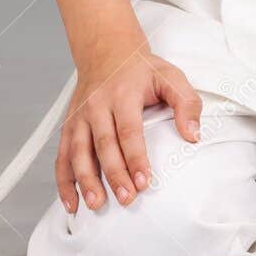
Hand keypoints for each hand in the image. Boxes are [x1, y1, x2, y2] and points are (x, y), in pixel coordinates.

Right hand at [56, 41, 201, 213]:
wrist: (106, 51)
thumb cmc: (142, 69)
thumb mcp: (170, 76)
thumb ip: (186, 103)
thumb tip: (193, 135)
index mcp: (123, 94)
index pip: (128, 130)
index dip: (135, 157)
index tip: (144, 182)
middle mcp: (97, 105)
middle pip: (103, 144)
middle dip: (114, 174)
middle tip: (126, 199)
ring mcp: (79, 117)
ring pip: (78, 152)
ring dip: (85, 180)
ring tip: (96, 204)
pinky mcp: (69, 126)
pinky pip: (62, 156)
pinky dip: (64, 181)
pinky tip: (72, 202)